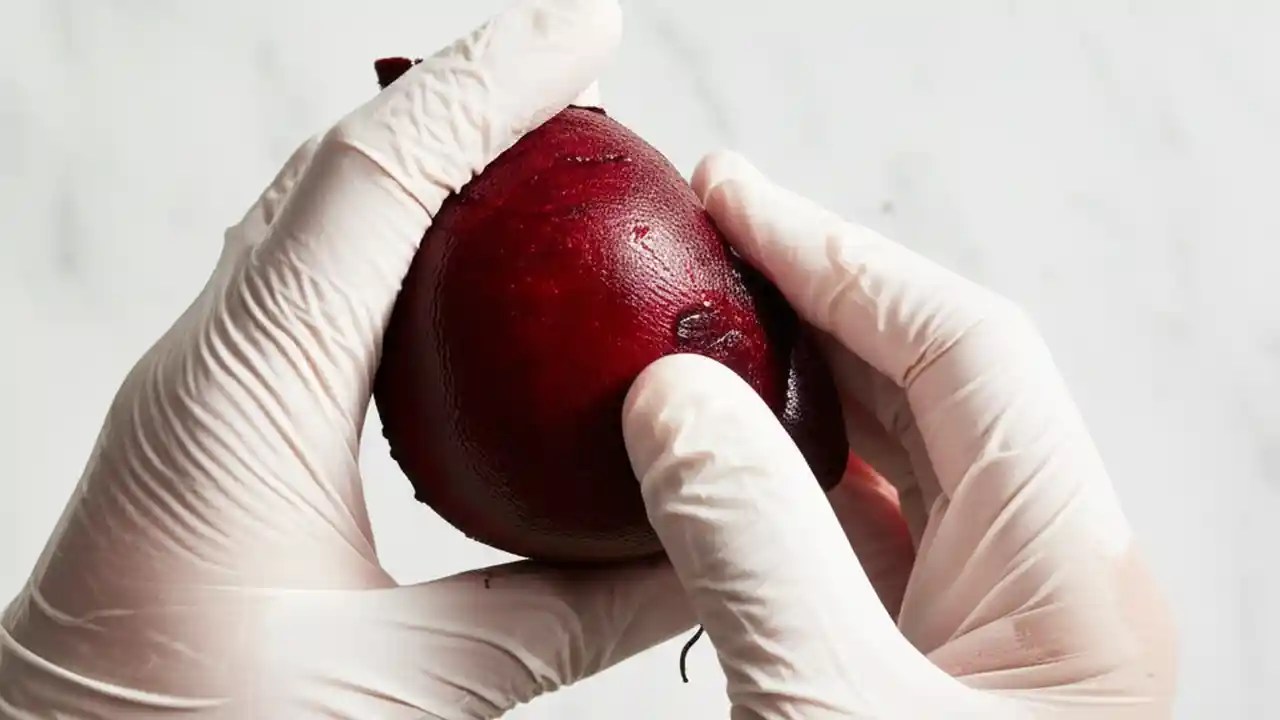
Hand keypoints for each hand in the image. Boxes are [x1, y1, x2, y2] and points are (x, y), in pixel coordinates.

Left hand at [0, 1, 692, 716]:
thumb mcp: (403, 687)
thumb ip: (565, 617)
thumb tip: (696, 558)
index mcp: (250, 391)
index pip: (381, 180)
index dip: (491, 86)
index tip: (588, 33)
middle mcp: (217, 351)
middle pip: (346, 164)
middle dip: (472, 95)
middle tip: (588, 77)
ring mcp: (210, 369)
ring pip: (324, 204)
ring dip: (434, 151)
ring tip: (544, 142)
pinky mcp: (221, 402)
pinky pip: (316, 268)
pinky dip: (399, 223)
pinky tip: (467, 257)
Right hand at [623, 151, 1177, 717]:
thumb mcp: (838, 711)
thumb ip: (757, 551)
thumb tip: (675, 401)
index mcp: (1070, 577)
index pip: (965, 348)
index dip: (842, 259)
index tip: (735, 203)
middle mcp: (1042, 585)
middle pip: (931, 384)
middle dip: (812, 301)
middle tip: (708, 241)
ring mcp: (983, 627)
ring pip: (891, 457)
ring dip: (794, 386)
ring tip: (703, 331)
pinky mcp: (922, 666)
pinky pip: (856, 533)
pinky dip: (784, 480)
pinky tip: (720, 459)